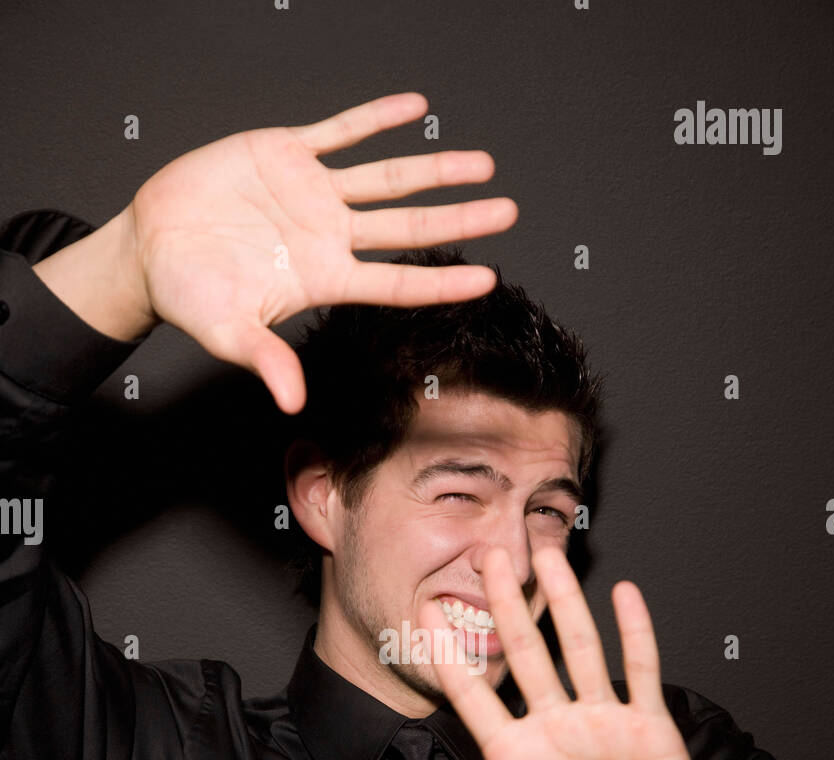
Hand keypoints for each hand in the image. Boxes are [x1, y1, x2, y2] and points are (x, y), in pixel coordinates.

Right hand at [126, 91, 516, 410]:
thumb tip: (292, 402)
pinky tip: (414, 107)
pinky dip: (375, 117)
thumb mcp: (228, 332)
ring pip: (387, 178)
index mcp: (324, 277)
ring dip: (435, 169)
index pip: (397, 281)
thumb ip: (266, 360)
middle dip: (459, 218)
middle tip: (508, 212)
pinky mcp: (285, 153)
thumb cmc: (189, 295)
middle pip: (408, 226)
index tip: (489, 278)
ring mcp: (312, 193)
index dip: (443, 280)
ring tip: (481, 164)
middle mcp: (329, 234)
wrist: (150, 247)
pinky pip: (341, 130)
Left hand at [409, 547, 716, 759]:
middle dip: (506, 604)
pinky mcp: (647, 726)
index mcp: (516, 756)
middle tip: (487, 556)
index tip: (424, 613)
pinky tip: (625, 595)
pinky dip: (636, 633)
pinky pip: (640, 671)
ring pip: (578, 649)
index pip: (474, 696)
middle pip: (525, 654)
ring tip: (548, 554)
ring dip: (565, 602)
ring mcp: (601, 721)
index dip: (449, 656)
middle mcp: (554, 727)